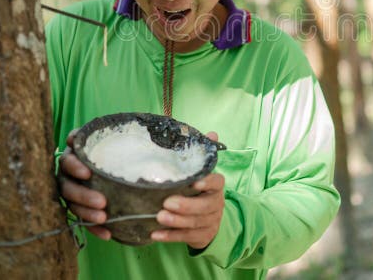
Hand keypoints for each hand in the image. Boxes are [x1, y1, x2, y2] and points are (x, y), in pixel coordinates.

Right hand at [58, 128, 110, 239]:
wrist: (117, 158)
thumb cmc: (110, 146)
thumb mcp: (107, 138)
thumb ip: (93, 136)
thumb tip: (72, 138)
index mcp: (72, 158)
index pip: (66, 162)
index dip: (74, 167)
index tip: (87, 173)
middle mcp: (67, 177)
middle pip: (67, 187)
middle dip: (83, 195)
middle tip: (102, 201)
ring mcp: (72, 195)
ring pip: (72, 206)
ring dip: (86, 214)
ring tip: (104, 218)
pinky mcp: (80, 209)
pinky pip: (83, 222)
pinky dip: (94, 229)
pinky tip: (108, 234)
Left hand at [151, 131, 224, 249]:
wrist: (209, 220)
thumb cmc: (199, 191)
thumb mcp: (200, 173)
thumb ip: (201, 156)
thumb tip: (212, 134)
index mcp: (216, 186)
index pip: (217, 182)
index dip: (207, 182)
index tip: (194, 182)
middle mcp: (216, 204)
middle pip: (205, 206)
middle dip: (186, 205)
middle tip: (167, 203)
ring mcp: (211, 221)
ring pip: (195, 223)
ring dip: (177, 221)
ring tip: (159, 217)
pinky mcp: (202, 236)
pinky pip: (186, 237)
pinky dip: (170, 237)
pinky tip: (155, 235)